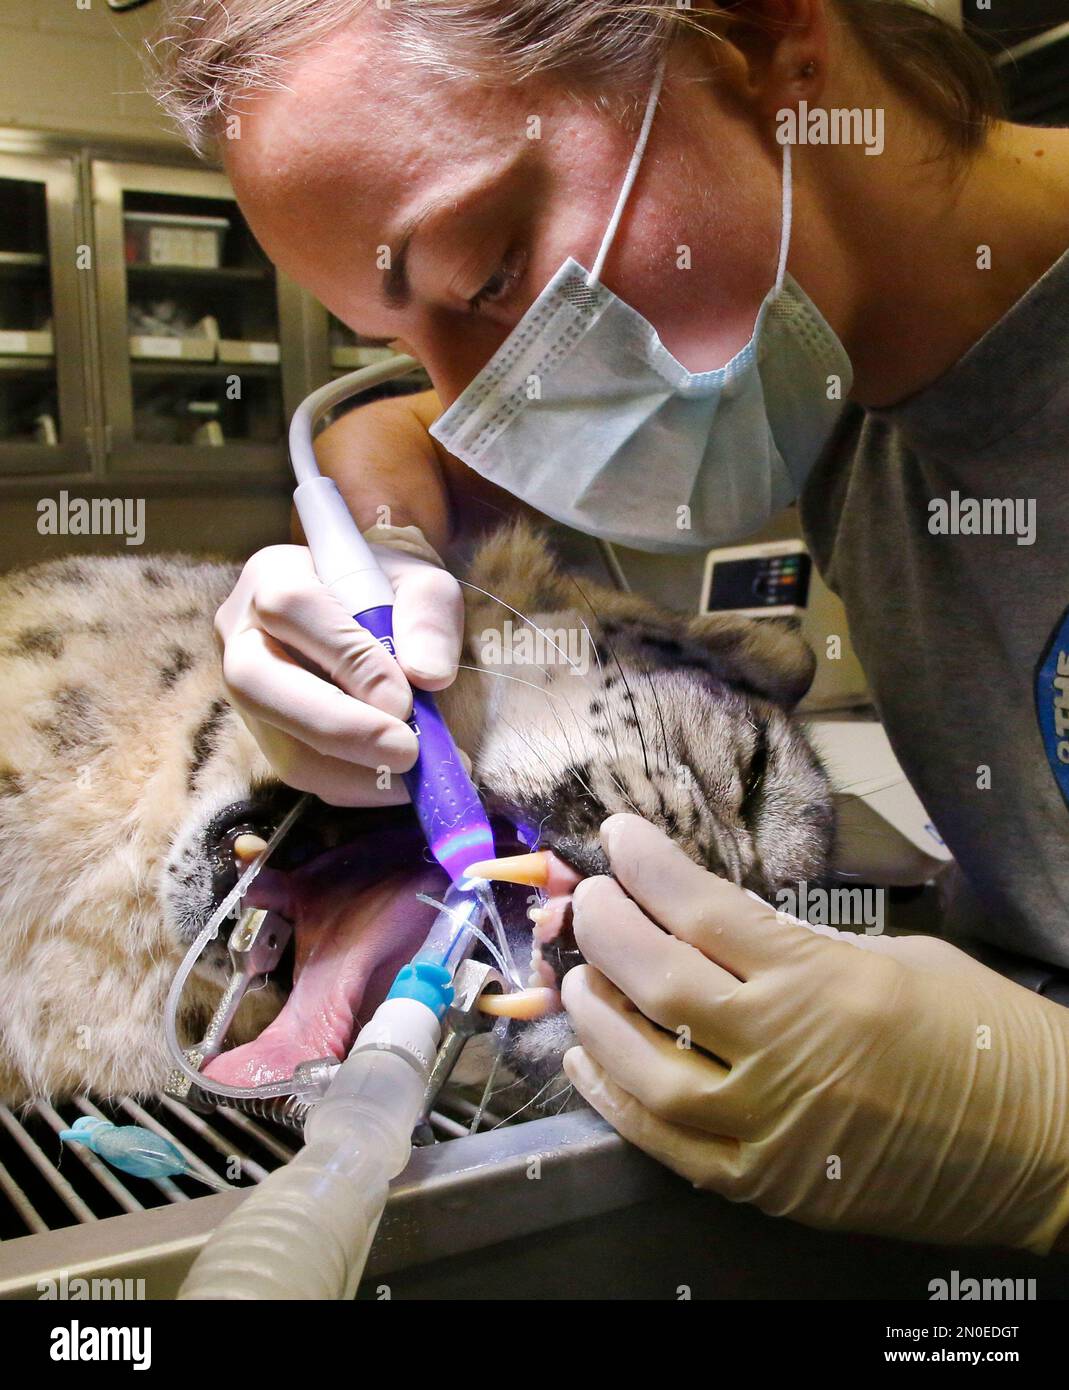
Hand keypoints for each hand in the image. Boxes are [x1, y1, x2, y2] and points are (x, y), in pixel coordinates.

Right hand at [214, 527, 462, 805]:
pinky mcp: (265, 735)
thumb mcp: (421, 584)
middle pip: (259, 683)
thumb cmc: (391, 593)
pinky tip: (399, 783)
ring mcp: (246, 691)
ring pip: (279, 743)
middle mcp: (242, 632)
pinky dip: (355, 785)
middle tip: (407, 753)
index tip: (405, 699)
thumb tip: (429, 676)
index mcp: (273, 574)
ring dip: (354, 771)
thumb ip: (429, 618)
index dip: (348, 658)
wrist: (367, 613)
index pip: (293, 608)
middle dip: (337, 727)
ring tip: (418, 777)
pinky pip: (300, 773)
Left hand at [562, 814, 1068, 1252]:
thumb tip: (717, 925)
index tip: (619, 835)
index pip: (706, 911)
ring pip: (647, 1068)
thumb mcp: (897, 958)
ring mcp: (770, 1128)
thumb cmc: (982, 1033)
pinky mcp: (765, 1184)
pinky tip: (589, 1060)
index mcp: (826, 981)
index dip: (650, 866)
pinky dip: (615, 1101)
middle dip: (609, 927)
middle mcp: (787, 1052)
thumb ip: (800, 946)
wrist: (1047, 1146)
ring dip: (598, 1014)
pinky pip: (666, 1146)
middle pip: (661, 979)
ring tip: (580, 976)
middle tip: (591, 898)